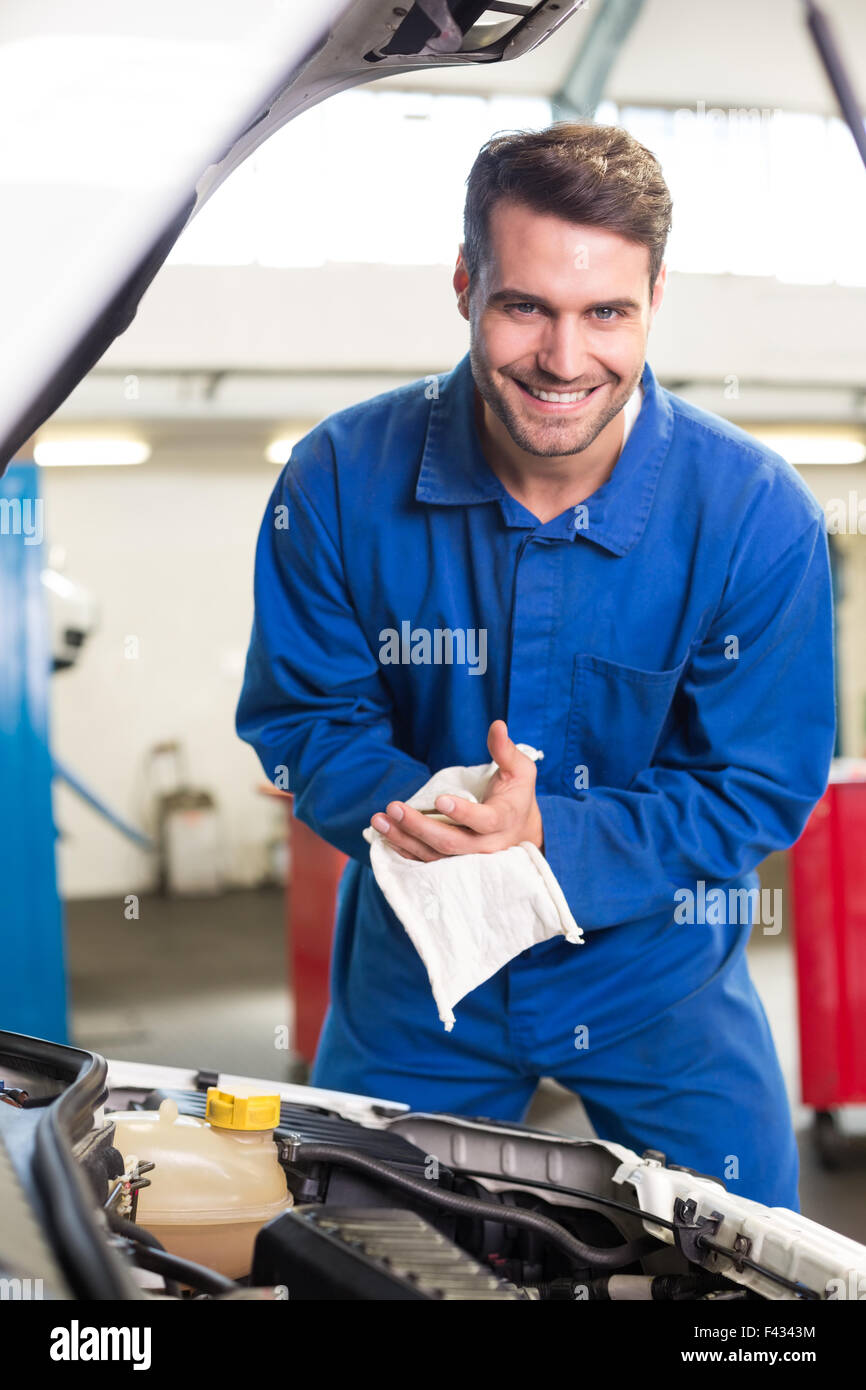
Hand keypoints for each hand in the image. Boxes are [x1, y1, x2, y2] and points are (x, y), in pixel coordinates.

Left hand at [369, 720, 543, 861]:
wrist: (520, 831)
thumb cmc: (516, 795)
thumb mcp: (519, 770)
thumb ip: (506, 750)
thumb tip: (497, 725)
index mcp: (503, 820)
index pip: (484, 820)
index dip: (463, 813)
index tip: (439, 799)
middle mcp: (486, 846)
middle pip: (450, 842)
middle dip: (419, 826)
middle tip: (394, 807)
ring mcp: (468, 859)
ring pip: (434, 855)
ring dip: (404, 838)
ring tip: (379, 820)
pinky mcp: (453, 864)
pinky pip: (426, 863)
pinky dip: (405, 850)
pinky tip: (386, 835)